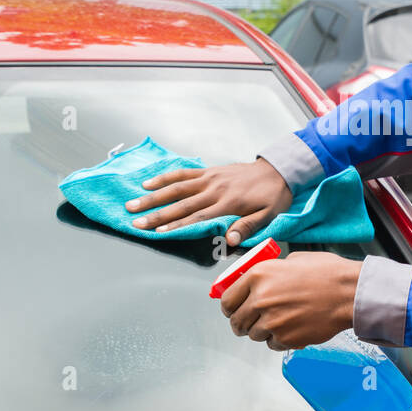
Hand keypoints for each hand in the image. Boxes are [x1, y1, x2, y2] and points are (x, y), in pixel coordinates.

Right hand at [124, 158, 292, 245]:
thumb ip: (247, 227)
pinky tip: (149, 183)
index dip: (176, 225)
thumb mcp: (268, 216)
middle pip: (180, 203)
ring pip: (176, 187)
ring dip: (153, 195)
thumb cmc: (272, 196)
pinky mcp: (208, 171)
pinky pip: (184, 173)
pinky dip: (165, 177)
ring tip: (133, 202)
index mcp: (228, 203)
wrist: (278, 170)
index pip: (197, 217)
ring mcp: (209, 178)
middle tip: (135, 221)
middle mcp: (214, 189)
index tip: (157, 232)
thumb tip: (229, 240)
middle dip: (156, 213)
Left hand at [219, 251, 361, 350]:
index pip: (227, 300)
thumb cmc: (326, 274)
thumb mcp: (292, 260)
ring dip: (262, 330)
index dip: (229, 307)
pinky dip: (278, 339)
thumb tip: (256, 282)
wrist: (348, 293)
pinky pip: (271, 344)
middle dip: (242, 322)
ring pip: (253, 335)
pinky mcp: (286, 338)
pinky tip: (290, 327)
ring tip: (278, 321)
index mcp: (259, 275)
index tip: (232, 309)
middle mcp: (261, 299)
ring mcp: (272, 321)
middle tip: (251, 321)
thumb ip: (269, 272)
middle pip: (236, 321)